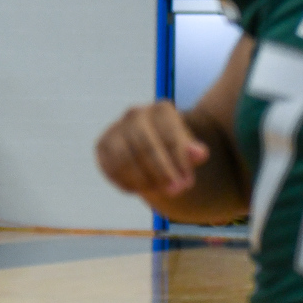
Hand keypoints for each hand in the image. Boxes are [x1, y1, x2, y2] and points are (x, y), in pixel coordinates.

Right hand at [97, 100, 211, 200]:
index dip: (178, 163)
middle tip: (174, 193)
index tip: (187, 184)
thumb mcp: (188, 151)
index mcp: (161, 110)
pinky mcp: (102, 144)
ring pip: (125, 158)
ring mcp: (116, 128)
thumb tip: (200, 154)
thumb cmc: (173, 149)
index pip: (170, 137)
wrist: (149, 147)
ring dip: (142, 180)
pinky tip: (137, 190)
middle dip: (161, 172)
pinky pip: (110, 167)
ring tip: (156, 191)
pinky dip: (125, 182)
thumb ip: (194, 152)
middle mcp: (136, 114)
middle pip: (146, 147)